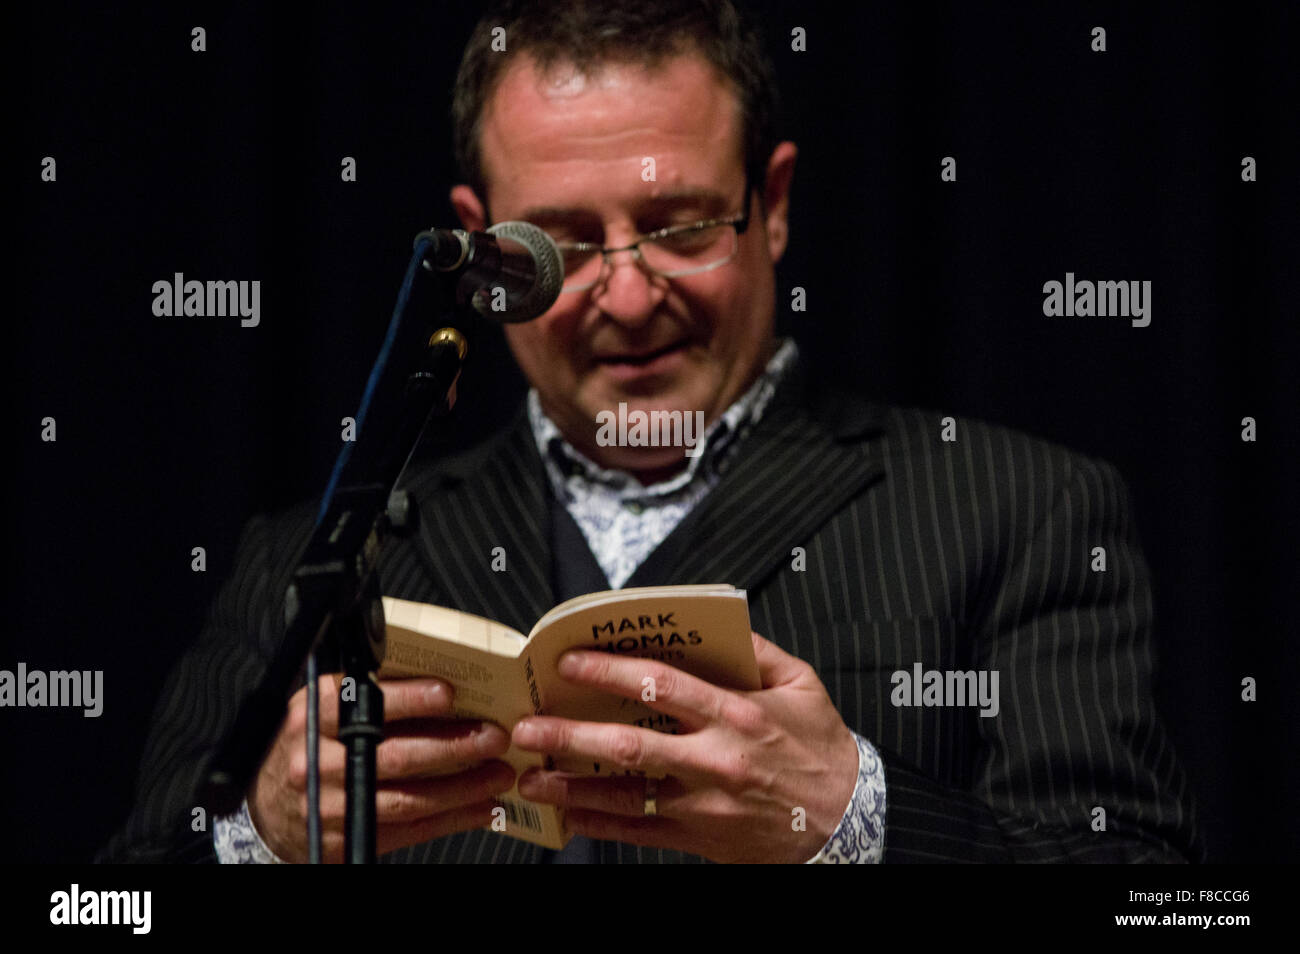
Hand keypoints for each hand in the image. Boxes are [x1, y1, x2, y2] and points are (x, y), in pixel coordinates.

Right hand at [248, 674, 515, 862]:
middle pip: (396, 756)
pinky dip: (449, 820)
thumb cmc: (306, 745)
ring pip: (408, 799)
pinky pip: (408, 831)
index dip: (410, 699)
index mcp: (315, 716)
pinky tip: (479, 808)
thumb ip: (365, 695)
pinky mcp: (347, 840)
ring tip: (498, 775)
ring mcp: (332, 805)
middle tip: (493, 737)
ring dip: (461, 789)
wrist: (265, 806)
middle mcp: (321, 761)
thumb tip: (438, 688)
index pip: (367, 705)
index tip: (448, 693)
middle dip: (453, 747)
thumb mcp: (321, 707)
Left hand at [510, 632, 859, 862]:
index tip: (569, 663)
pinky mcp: (700, 836)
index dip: (609, 672)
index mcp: (737, 713)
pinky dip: (600, 825)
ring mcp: (704, 803)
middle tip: (527, 727)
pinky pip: (639, 831)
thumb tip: (718, 625)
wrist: (848, 820)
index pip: (661, 685)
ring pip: (625, 794)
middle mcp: (715, 758)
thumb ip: (757, 652)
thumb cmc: (822, 747)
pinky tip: (569, 814)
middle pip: (629, 744)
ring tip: (531, 776)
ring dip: (572, 785)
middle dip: (571, 735)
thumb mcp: (802, 684)